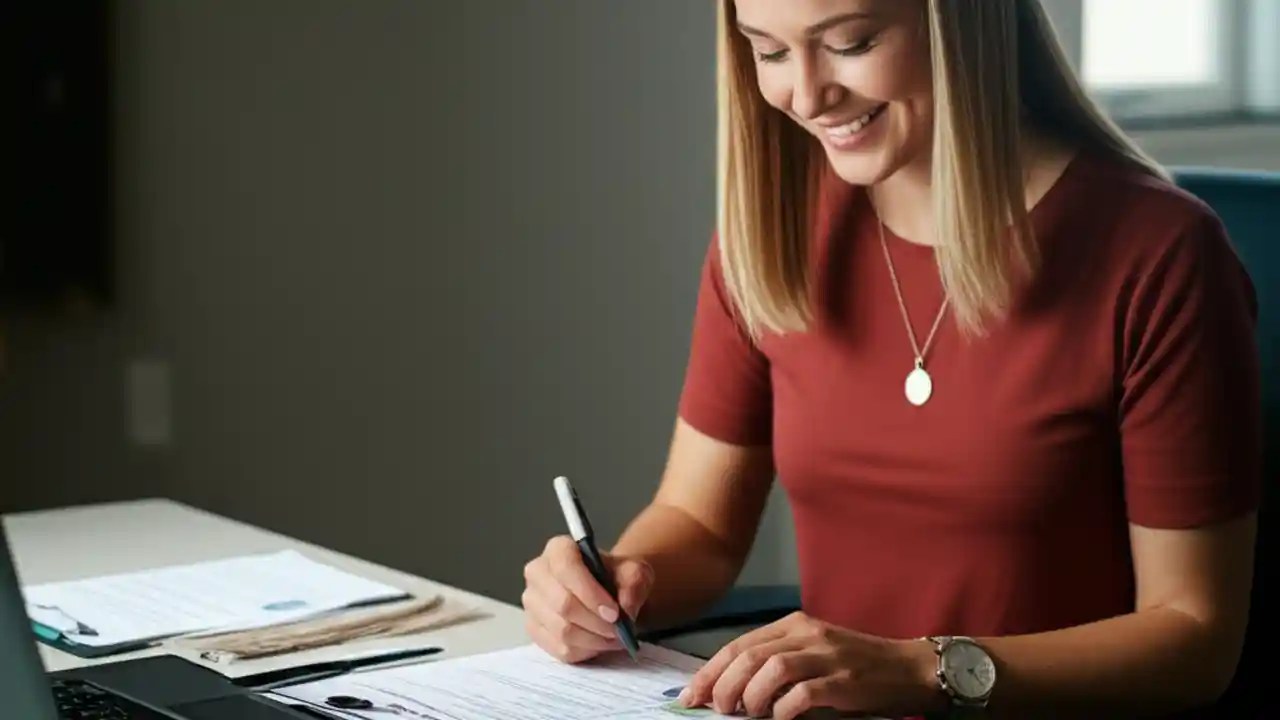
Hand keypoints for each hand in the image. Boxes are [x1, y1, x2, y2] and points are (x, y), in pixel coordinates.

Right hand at [521, 535, 653, 663]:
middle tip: (619, 630)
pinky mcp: (534, 628)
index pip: (566, 568)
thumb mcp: (634, 571)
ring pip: (561, 630)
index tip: (615, 613)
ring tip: (614, 637)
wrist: (605, 591)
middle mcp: (537, 573)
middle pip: (562, 604)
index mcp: (558, 549)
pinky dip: (584, 651)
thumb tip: (625, 609)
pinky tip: (599, 643)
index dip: (590, 594)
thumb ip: (633, 584)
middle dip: (596, 622)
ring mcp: (532, 603)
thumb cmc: (615, 576)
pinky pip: (558, 648)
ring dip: (593, 639)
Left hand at [678, 612, 941, 718]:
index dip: (710, 672)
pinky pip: (803, 694)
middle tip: (716, 710)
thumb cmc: (856, 667)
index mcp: (793, 624)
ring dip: (749, 696)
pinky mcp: (844, 679)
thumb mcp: (812, 655)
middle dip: (722, 686)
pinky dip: (784, 710)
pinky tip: (779, 719)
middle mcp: (807, 633)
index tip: (690, 696)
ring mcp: (826, 655)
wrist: (910, 668)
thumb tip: (730, 692)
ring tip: (745, 715)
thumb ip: (776, 664)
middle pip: (749, 655)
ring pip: (770, 669)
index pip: (739, 645)